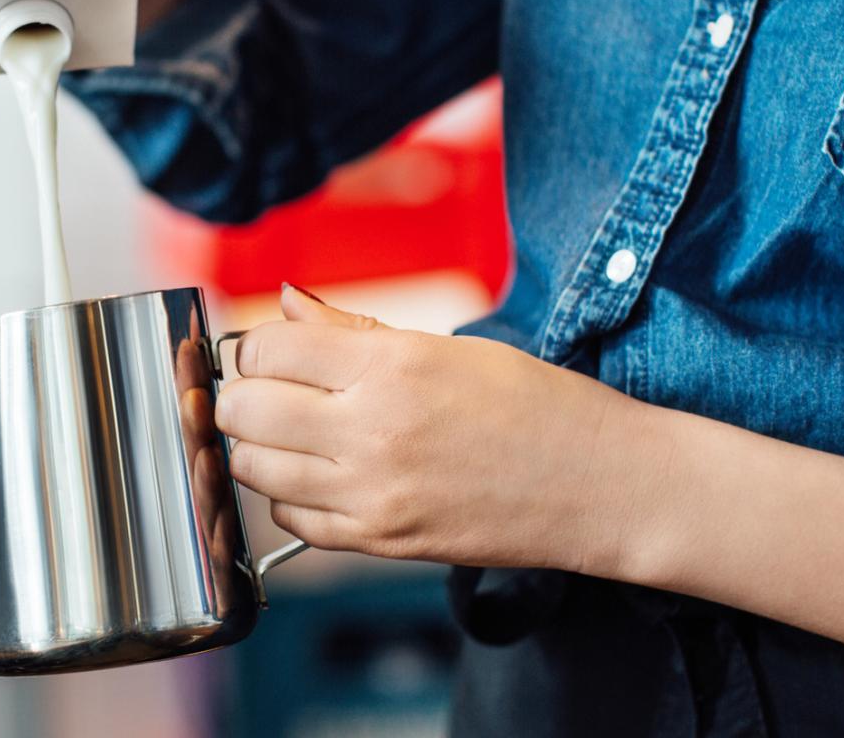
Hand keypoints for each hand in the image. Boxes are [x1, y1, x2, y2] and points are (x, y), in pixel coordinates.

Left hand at [216, 285, 657, 570]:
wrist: (600, 486)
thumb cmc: (536, 406)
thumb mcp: (445, 348)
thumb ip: (353, 331)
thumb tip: (288, 301)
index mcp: (391, 368)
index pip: (266, 351)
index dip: (258, 348)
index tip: (273, 353)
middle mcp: (372, 432)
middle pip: (243, 411)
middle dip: (243, 397)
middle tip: (270, 392)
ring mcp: (372, 495)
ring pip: (252, 470)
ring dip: (259, 447)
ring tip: (294, 434)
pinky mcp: (380, 542)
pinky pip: (290, 520)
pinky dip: (290, 496)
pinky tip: (323, 476)